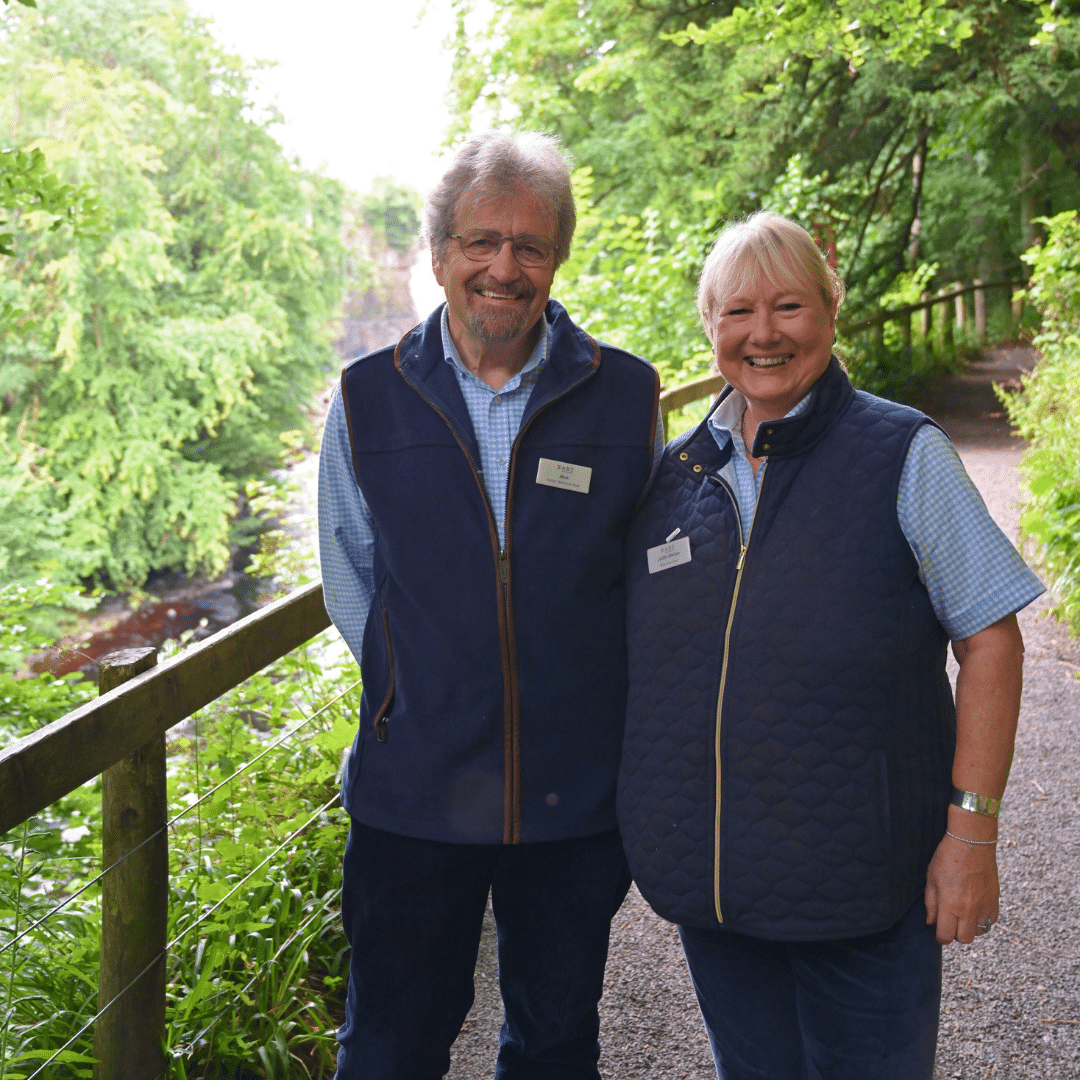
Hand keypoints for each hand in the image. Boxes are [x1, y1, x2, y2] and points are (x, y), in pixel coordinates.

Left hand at [924, 830, 998, 944]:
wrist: (971, 844)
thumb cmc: (947, 858)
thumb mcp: (931, 879)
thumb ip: (931, 904)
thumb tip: (930, 922)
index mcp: (950, 905)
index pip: (946, 936)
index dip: (940, 937)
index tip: (938, 931)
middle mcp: (969, 910)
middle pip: (964, 939)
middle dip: (955, 935)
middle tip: (950, 922)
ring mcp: (984, 907)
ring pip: (979, 932)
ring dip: (969, 927)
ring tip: (962, 913)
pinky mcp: (995, 901)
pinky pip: (991, 921)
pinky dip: (983, 919)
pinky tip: (975, 907)